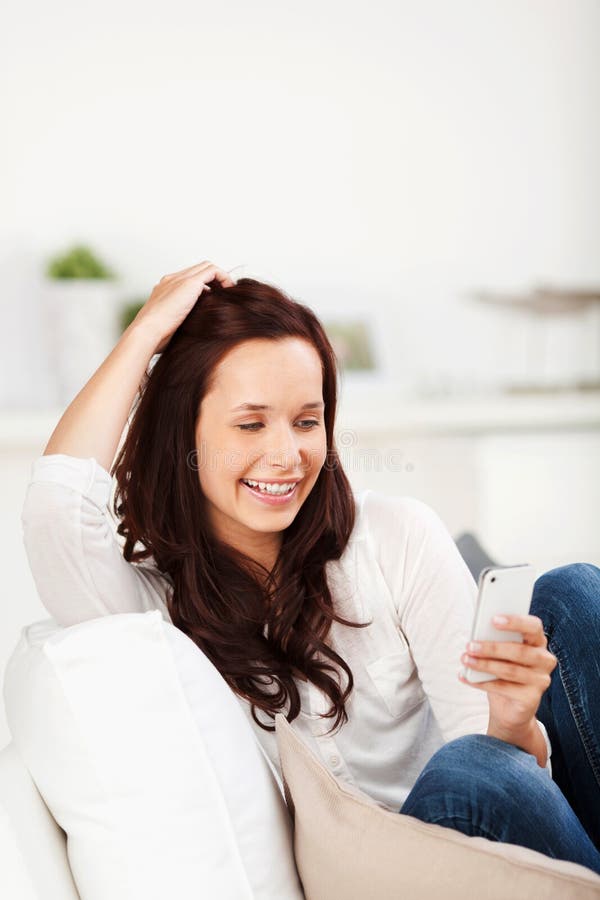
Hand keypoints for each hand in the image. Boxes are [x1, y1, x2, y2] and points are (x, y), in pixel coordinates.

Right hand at [133, 261, 235, 352]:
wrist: (147, 332)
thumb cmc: (156, 337)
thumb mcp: (171, 326)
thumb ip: (181, 321)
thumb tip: (196, 329)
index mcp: (164, 289)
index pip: (187, 280)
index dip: (203, 287)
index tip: (214, 301)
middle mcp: (171, 280)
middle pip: (197, 270)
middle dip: (213, 281)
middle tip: (224, 295)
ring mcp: (179, 279)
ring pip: (206, 267)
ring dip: (219, 278)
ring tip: (228, 293)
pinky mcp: (189, 283)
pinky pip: (213, 271)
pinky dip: (223, 278)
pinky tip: (228, 292)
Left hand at [458, 614, 556, 735]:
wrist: (509, 705)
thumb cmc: (502, 668)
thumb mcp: (499, 652)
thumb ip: (494, 639)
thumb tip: (477, 634)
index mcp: (538, 641)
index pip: (533, 626)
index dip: (515, 622)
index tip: (493, 620)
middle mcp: (544, 659)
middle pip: (521, 651)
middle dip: (492, 648)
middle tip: (470, 646)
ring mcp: (540, 680)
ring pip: (510, 670)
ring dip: (484, 665)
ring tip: (466, 660)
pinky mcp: (531, 698)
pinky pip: (504, 689)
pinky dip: (481, 682)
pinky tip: (466, 676)